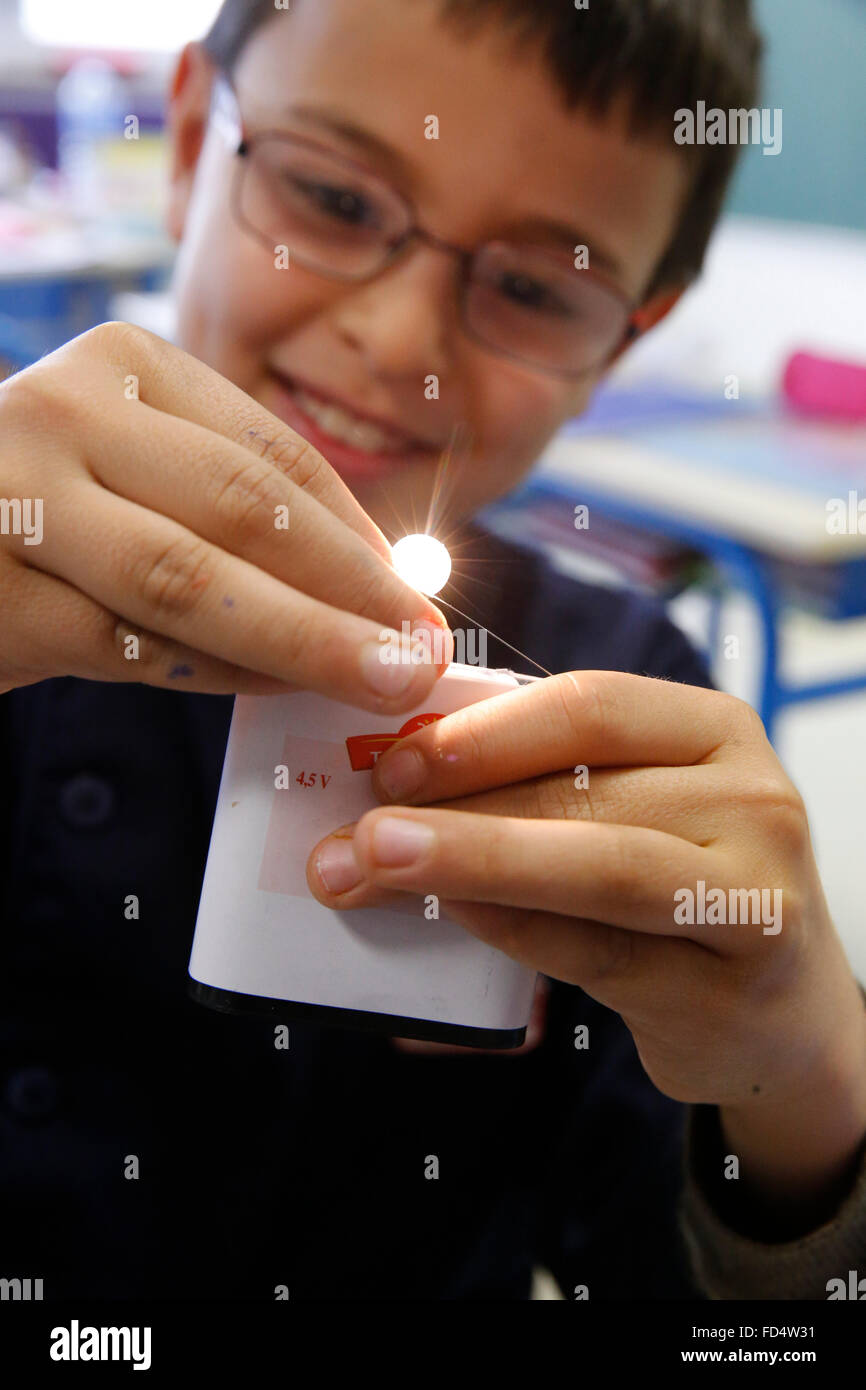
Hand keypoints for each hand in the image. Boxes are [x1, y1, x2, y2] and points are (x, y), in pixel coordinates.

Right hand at [0, 323, 449, 708]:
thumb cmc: (52, 507)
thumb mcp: (138, 464)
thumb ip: (233, 505)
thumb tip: (380, 582)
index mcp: (126, 364)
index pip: (273, 454)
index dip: (360, 538)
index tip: (420, 600)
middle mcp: (67, 414)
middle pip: (242, 509)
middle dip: (350, 591)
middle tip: (421, 654)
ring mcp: (17, 501)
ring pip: (187, 580)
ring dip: (299, 640)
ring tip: (377, 681)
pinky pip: (126, 646)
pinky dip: (210, 671)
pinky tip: (270, 690)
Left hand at [307, 671, 865, 1201]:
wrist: (781, 1013)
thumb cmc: (682, 886)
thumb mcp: (635, 812)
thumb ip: (547, 783)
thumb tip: (397, 777)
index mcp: (714, 729)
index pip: (589, 706)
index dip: (483, 731)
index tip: (390, 760)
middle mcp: (750, 798)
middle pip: (580, 788)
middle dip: (450, 807)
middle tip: (352, 830)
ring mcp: (752, 892)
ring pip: (591, 865)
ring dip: (465, 862)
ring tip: (368, 866)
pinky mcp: (729, 982)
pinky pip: (596, 947)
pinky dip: (509, 927)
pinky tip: (447, 917)